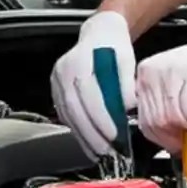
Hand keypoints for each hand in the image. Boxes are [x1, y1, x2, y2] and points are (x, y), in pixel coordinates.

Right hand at [50, 10, 135, 158]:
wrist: (99, 33)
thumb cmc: (113, 45)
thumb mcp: (126, 58)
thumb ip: (126, 82)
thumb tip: (129, 106)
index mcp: (78, 60)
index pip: (88, 95)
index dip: (101, 117)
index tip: (114, 134)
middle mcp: (63, 72)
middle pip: (75, 109)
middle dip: (92, 134)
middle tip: (108, 151)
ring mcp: (57, 83)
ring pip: (69, 116)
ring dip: (85, 138)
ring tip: (102, 154)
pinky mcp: (57, 93)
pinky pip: (67, 117)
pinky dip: (80, 133)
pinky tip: (91, 145)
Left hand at [135, 28, 186, 152]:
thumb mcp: (177, 86)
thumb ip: (165, 108)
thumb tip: (164, 139)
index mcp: (146, 73)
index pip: (143, 119)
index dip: (161, 138)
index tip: (174, 144)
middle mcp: (155, 69)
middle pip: (156, 121)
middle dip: (175, 137)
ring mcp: (173, 69)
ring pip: (170, 118)